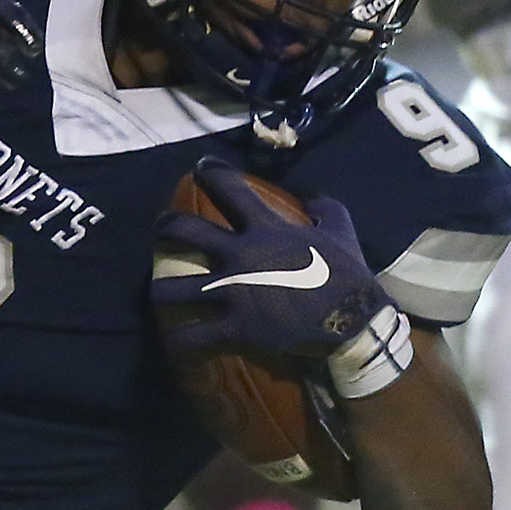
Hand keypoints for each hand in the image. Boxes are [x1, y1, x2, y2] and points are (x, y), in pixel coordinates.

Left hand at [153, 161, 409, 394]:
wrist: (353, 321)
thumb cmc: (347, 275)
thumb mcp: (342, 230)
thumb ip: (323, 207)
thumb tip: (308, 195)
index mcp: (265, 228)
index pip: (229, 188)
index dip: (210, 173)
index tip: (199, 167)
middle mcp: (240, 255)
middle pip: (185, 230)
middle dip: (166, 226)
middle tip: (161, 228)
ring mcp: (233, 292)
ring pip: (173, 290)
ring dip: (160, 291)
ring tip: (156, 293)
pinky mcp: (235, 327)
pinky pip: (193, 336)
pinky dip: (180, 341)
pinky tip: (174, 342)